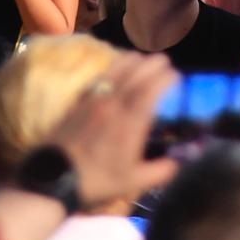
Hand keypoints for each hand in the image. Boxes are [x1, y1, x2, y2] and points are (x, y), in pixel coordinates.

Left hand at [36, 51, 177, 207]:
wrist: (54, 178)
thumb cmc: (98, 181)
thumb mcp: (136, 181)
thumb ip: (164, 169)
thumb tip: (185, 160)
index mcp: (130, 122)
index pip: (151, 89)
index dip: (165, 78)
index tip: (176, 75)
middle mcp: (113, 104)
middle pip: (135, 74)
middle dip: (152, 64)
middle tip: (165, 61)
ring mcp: (93, 101)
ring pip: (114, 71)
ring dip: (131, 61)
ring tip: (142, 58)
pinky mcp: (77, 103)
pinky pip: (97, 79)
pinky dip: (110, 69)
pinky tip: (114, 70)